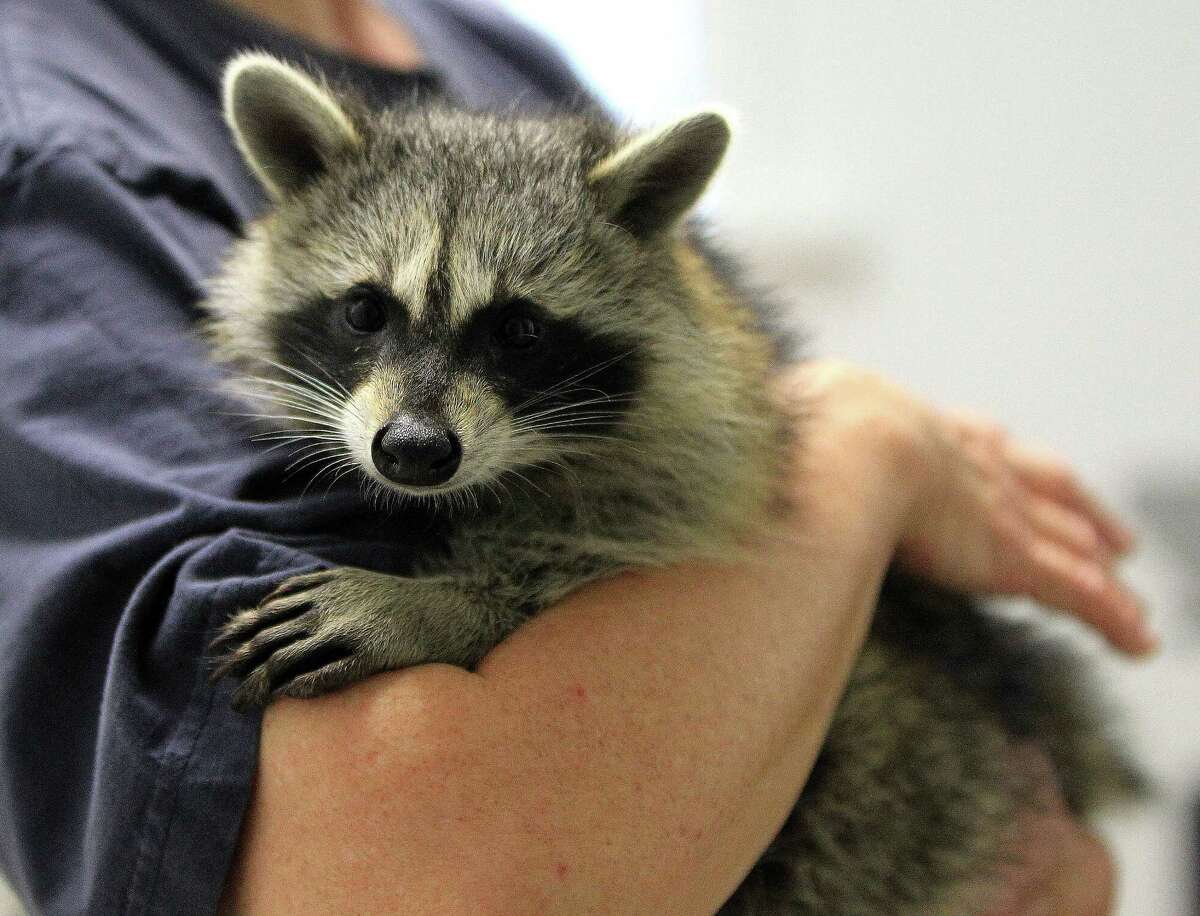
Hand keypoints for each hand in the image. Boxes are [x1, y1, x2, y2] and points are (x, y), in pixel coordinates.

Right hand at [786, 360, 1155, 655]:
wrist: (846, 445)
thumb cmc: (808, 432)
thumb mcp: (798, 425)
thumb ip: (783, 445)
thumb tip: (743, 446)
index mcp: (922, 431)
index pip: (980, 447)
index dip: (1004, 460)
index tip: (1017, 461)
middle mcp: (974, 467)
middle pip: (1045, 486)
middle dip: (1077, 509)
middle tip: (1112, 535)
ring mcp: (997, 512)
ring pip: (1069, 544)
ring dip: (1102, 565)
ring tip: (1132, 590)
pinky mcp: (1011, 558)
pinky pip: (1076, 593)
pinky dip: (1111, 618)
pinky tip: (1139, 642)